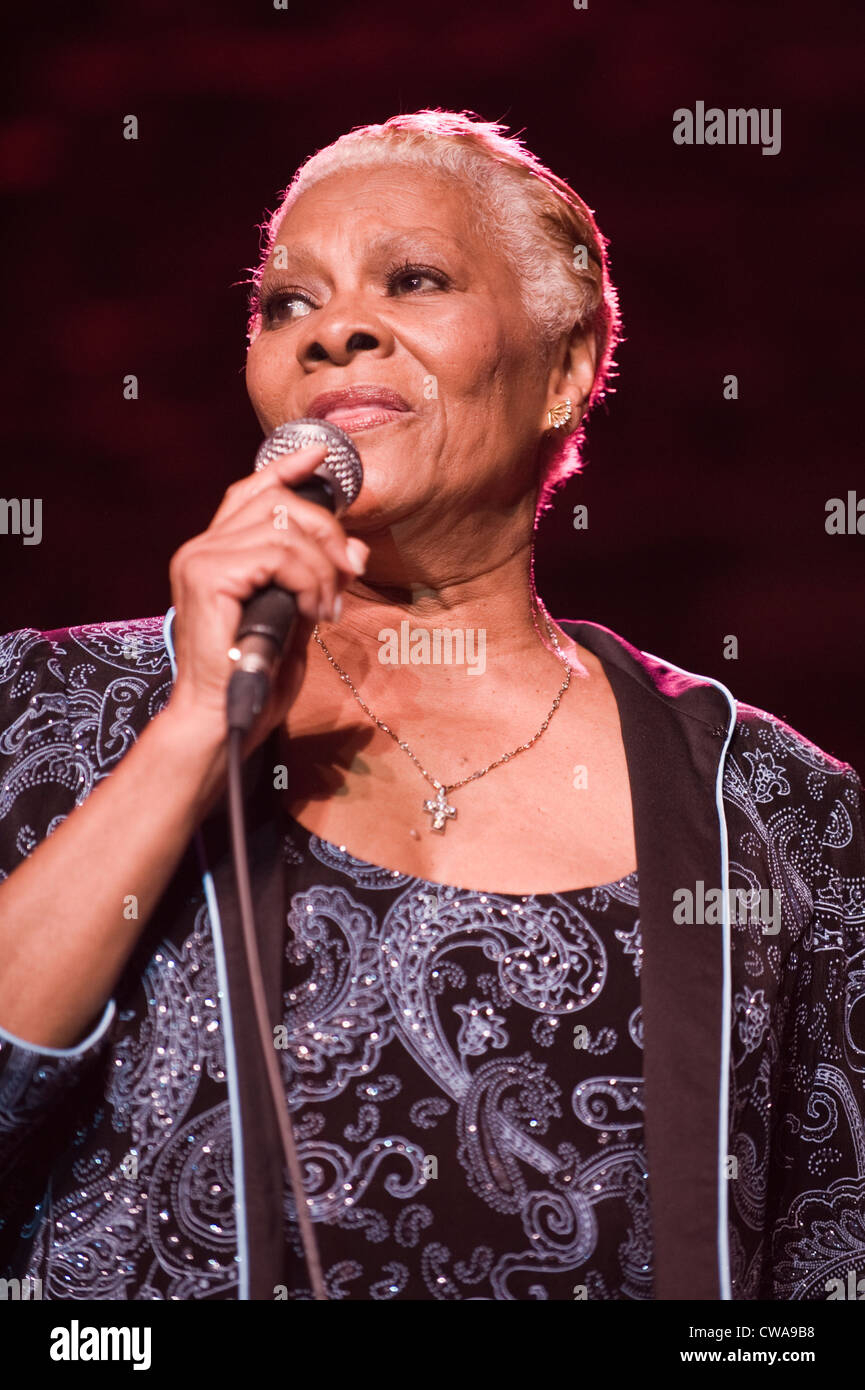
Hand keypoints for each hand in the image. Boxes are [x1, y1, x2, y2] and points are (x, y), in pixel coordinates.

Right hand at [164, 443, 368, 755]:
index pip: (250, 492)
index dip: (287, 468)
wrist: (221, 719)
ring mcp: (200, 560)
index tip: (322, 456)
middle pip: (276, 502)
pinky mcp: (207, 576)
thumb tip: (354, 551)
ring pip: (283, 528)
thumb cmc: (253, 678)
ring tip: (327, 605)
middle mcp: (202, 550)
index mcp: (216, 555)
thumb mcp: (294, 619)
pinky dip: (308, 580)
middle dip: (326, 529)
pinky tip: (313, 611)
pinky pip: (277, 555)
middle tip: (351, 569)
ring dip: (321, 566)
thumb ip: (315, 581)